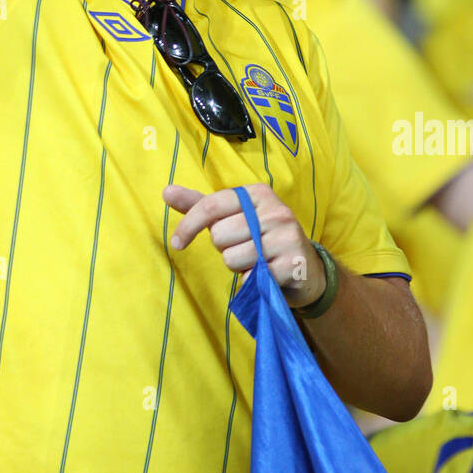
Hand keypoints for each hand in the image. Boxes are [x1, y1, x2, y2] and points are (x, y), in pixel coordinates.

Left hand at [163, 182, 326, 309]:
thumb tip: (165, 191)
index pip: (212, 205)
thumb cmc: (262, 239)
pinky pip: (250, 278)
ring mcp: (286, 237)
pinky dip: (251, 281)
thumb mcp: (233, 218)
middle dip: (224, 248)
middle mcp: (275, 210)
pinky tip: (266, 274)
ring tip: (255, 261)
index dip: (189, 225)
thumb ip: (200, 206)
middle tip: (243, 248)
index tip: (176, 242)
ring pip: (232, 258)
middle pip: (220, 235)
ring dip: (238, 266)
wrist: (306, 269)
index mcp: (258, 193)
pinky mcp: (293, 264)